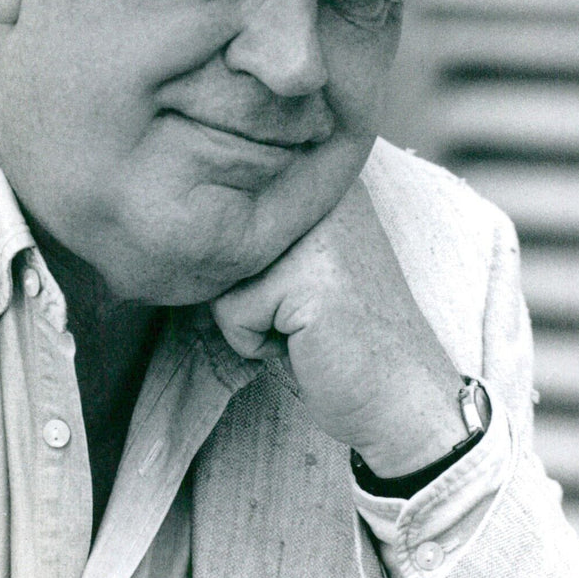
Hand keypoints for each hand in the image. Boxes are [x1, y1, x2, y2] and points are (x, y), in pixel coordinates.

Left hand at [211, 178, 467, 476]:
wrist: (404, 397)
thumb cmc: (342, 334)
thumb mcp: (298, 261)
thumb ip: (257, 229)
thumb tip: (174, 225)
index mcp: (320, 180)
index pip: (230, 207)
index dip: (246, 265)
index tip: (298, 287)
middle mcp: (322, 191)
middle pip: (220, 238)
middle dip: (246, 290)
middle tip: (304, 311)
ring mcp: (318, 231)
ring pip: (220, 275)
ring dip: (248, 317)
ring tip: (305, 326)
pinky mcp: (306, 279)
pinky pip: (231, 313)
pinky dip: (255, 344)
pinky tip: (309, 344)